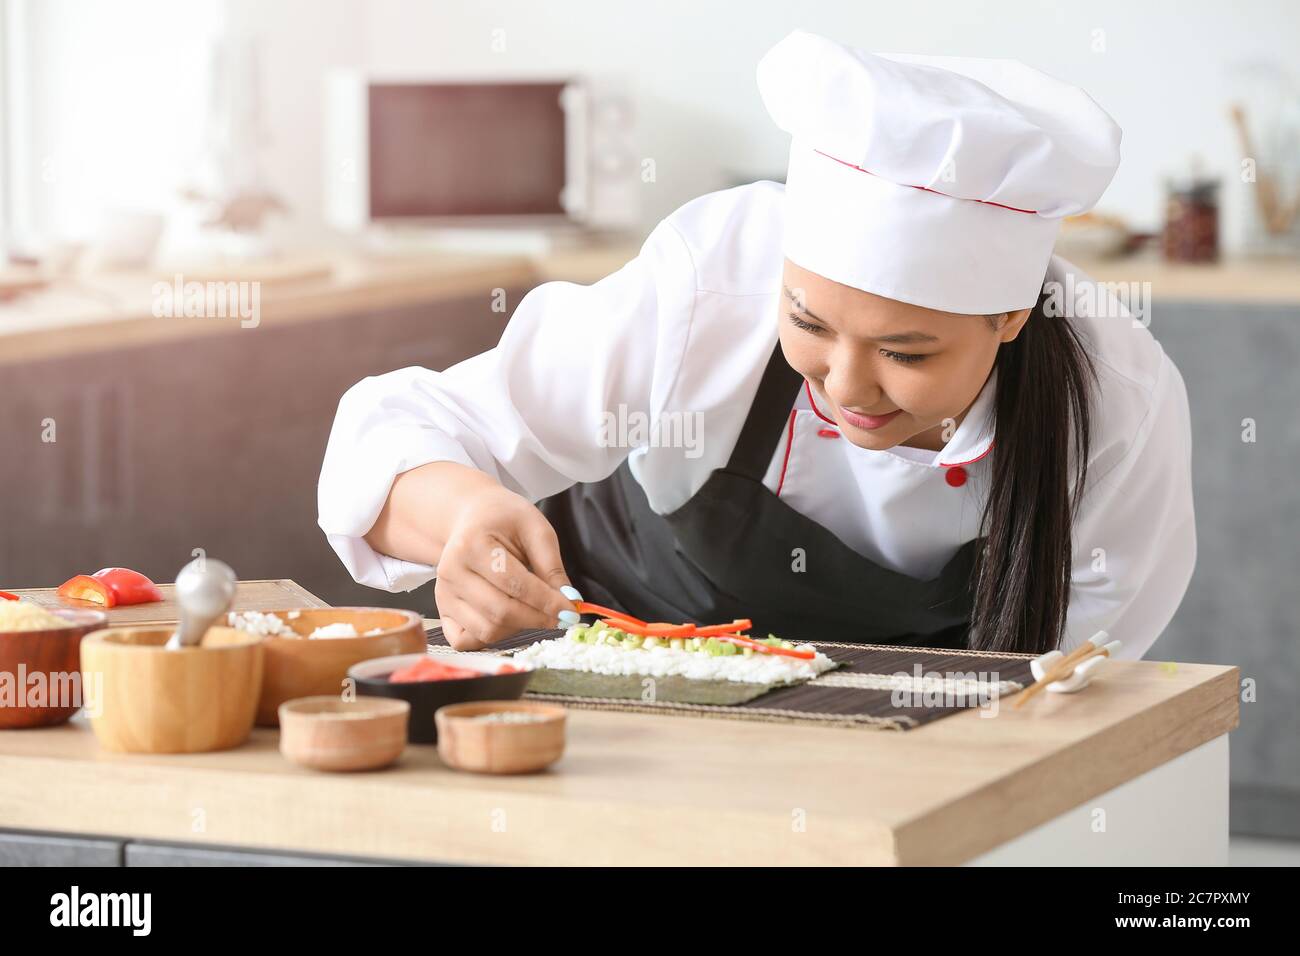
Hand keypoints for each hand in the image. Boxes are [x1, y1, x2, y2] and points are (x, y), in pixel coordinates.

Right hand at [435, 483, 576, 649]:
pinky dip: (492, 638)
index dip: (547, 602)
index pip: (515, 584)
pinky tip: (507, 619)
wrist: (472, 519)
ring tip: (532, 609)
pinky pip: (466, 641)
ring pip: (487, 631)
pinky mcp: (443, 611)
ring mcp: (443, 595)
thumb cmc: (505, 520)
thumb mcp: (535, 529)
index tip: (571, 612)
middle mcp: (451, 572)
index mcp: (472, 545)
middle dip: (538, 619)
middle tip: (561, 617)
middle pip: (500, 613)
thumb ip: (551, 567)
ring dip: (518, 628)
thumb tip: (568, 602)